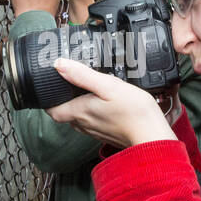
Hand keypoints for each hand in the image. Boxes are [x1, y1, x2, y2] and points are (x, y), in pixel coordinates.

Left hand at [46, 60, 175, 147]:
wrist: (152, 135)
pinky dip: (93, 113)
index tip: (51, 88)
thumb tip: (59, 64)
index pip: (52, 110)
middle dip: (64, 100)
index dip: (48, 100)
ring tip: (87, 91)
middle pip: (64, 114)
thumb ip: (82, 75)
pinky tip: (105, 104)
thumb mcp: (108, 85)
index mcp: (80, 112)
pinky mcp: (106, 134)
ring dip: (78, 106)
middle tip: (70, 85)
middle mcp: (84, 124)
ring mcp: (95, 131)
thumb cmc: (133, 112)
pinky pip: (92, 123)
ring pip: (78, 119)